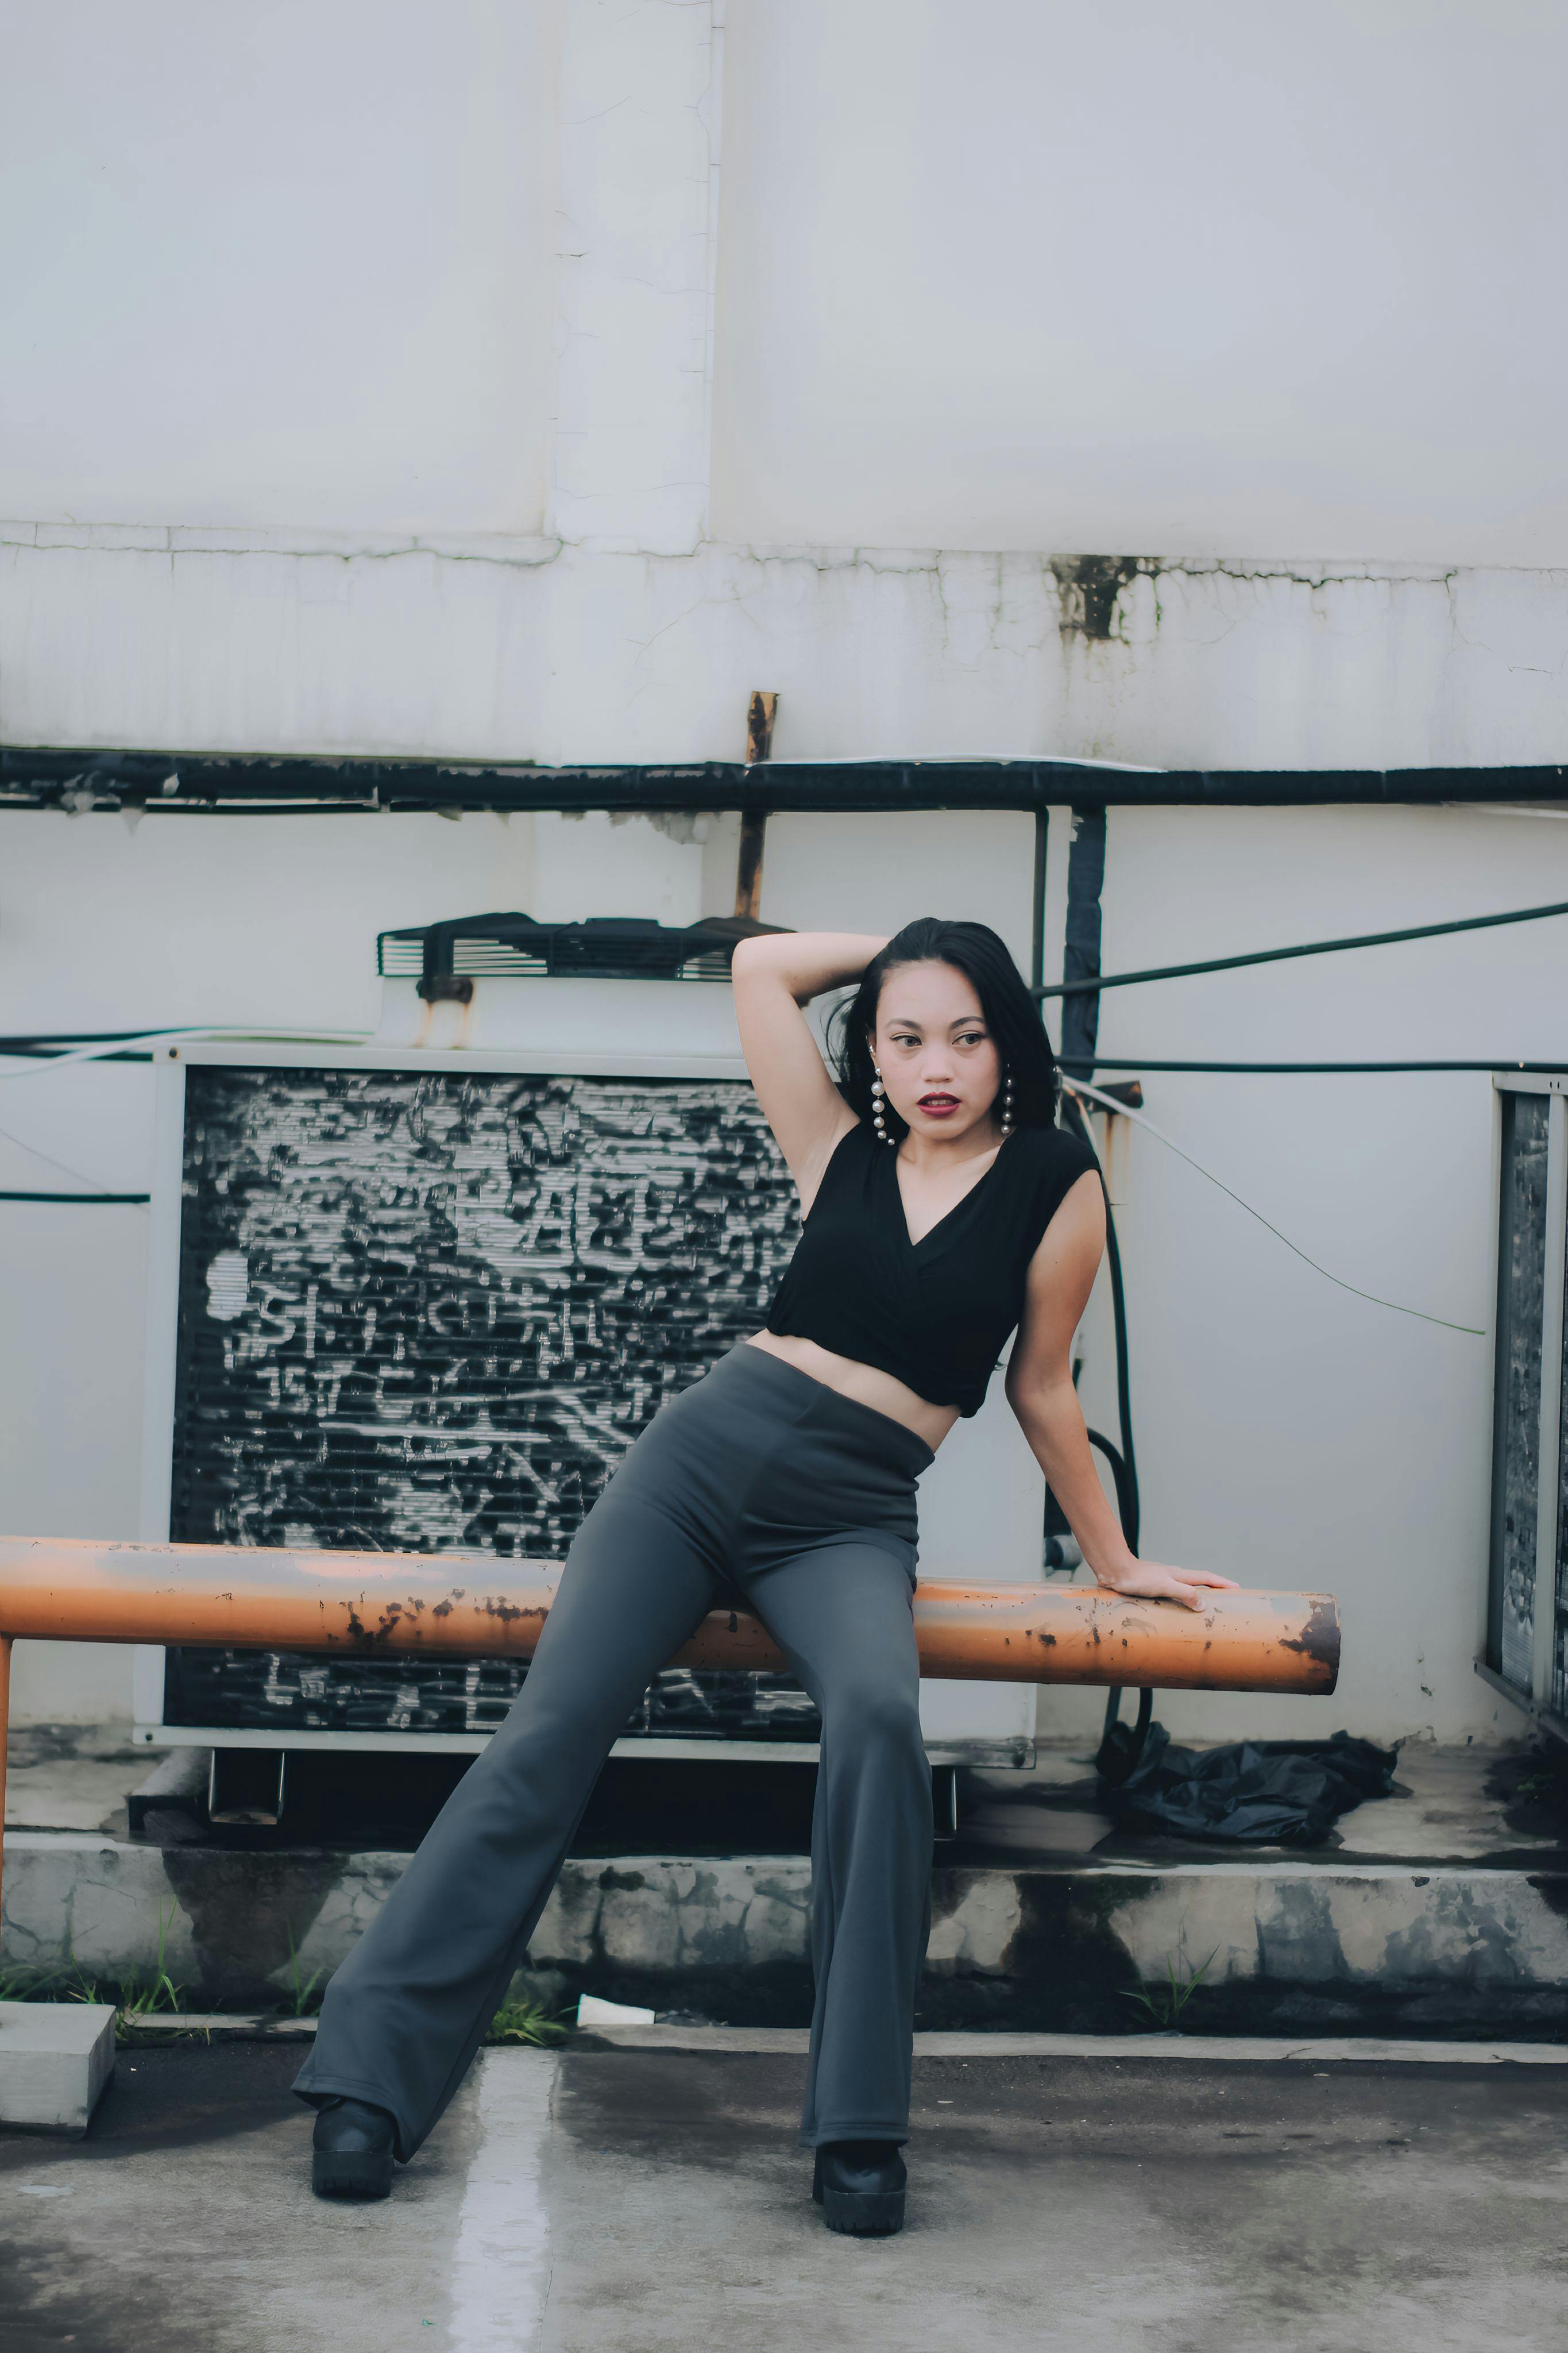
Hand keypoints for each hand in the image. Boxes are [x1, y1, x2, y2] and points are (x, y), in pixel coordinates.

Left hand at [1092, 1559, 1240, 1613]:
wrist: (1113, 1570)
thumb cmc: (1137, 1578)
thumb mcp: (1165, 1586)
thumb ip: (1184, 1594)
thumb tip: (1204, 1604)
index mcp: (1178, 1575)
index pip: (1205, 1577)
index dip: (1222, 1583)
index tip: (1237, 1587)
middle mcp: (1171, 1575)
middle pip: (1197, 1580)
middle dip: (1213, 1586)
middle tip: (1225, 1594)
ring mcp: (1160, 1579)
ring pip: (1184, 1585)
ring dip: (1196, 1591)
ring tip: (1203, 1602)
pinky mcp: (1149, 1585)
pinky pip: (1171, 1591)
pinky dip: (1179, 1596)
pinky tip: (1174, 1604)